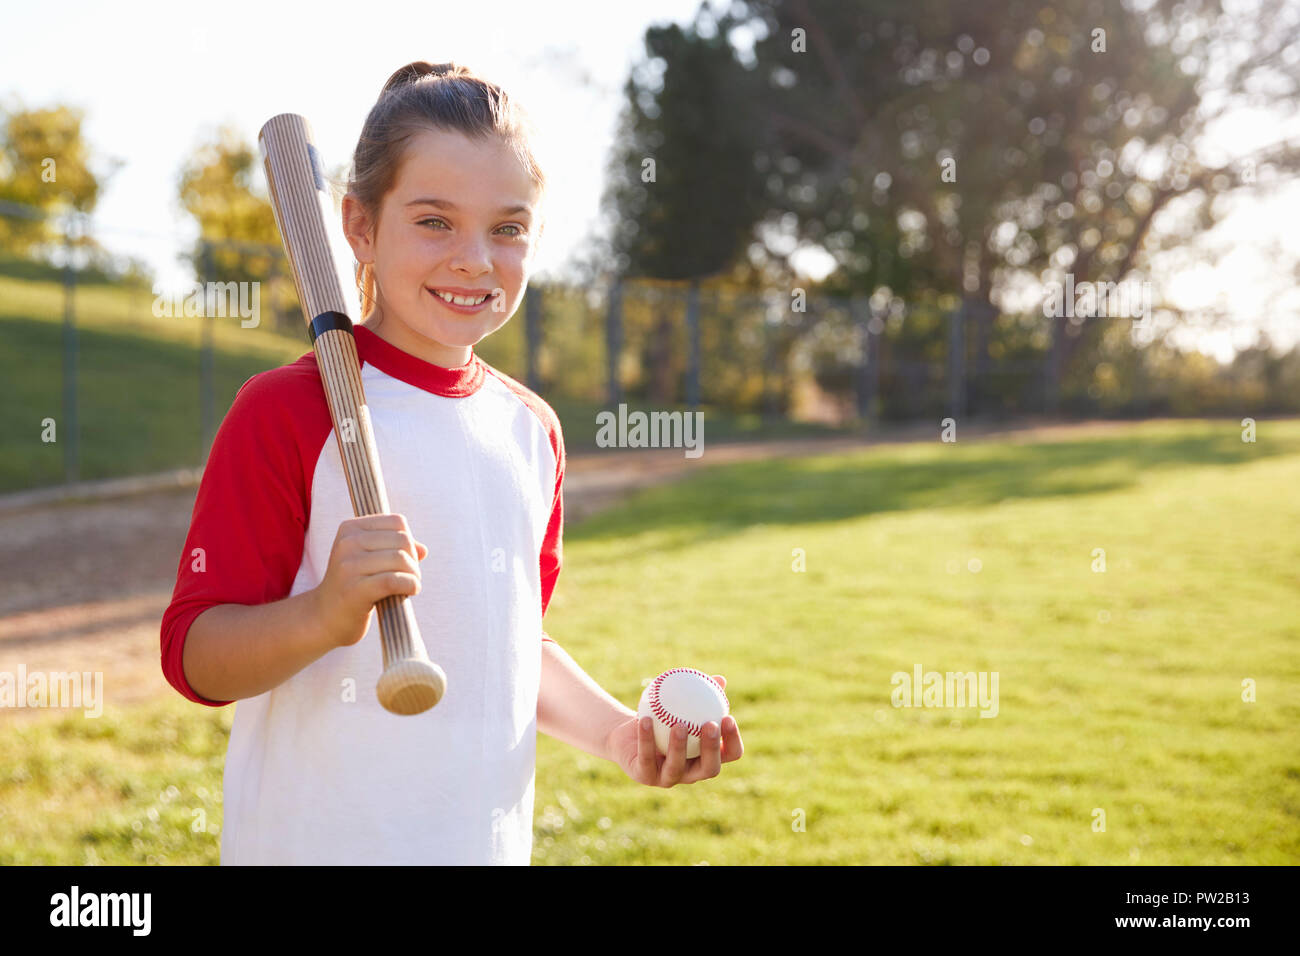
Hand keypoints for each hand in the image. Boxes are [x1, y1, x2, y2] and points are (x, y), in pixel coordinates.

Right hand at [310, 513, 427, 648]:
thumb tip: (423, 549)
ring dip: (414, 575)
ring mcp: (348, 566)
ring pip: (401, 559)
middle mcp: (347, 543)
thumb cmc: (353, 587)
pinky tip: (410, 591)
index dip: (409, 542)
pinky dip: (410, 585)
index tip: (404, 561)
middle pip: (402, 540)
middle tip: (409, 576)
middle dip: (413, 560)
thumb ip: (395, 549)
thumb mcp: (369, 561)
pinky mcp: (355, 589)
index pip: (397, 522)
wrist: (324, 618)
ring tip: (409, 586)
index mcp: (350, 529)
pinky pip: (395, 580)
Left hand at [605, 676, 743, 786]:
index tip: (727, 716)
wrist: (629, 735)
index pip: (730, 754)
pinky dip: (646, 739)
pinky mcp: (645, 776)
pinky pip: (646, 757)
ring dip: (679, 746)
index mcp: (706, 757)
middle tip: (710, 724)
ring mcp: (668, 778)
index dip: (733, 740)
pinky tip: (646, 719)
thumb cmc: (663, 719)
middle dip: (712, 748)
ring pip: (676, 767)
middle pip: (710, 768)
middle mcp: (691, 773)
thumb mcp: (681, 704)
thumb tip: (720, 680)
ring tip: (679, 725)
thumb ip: (701, 694)